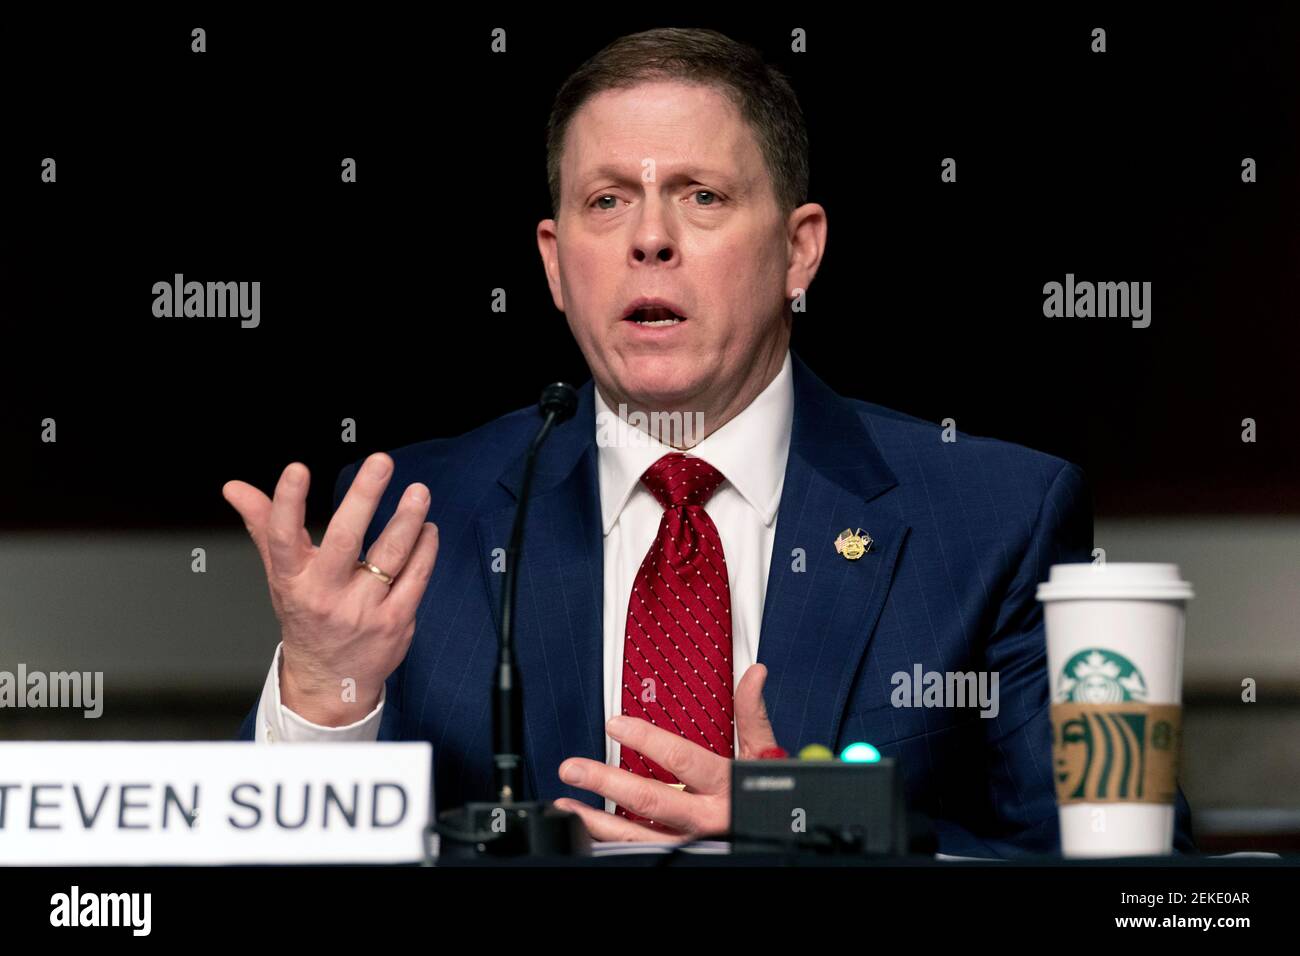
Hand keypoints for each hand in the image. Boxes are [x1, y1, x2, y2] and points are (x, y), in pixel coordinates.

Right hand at [222, 453, 438, 725]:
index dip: (287, 502)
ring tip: (418, 491)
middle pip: (344, 539)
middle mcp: (325, 595)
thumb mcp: (281, 575)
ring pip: (390, 556)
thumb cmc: (307, 617)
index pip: (283, 537)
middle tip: (381, 462)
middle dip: (364, 497)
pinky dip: (425, 548)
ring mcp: (363, 610)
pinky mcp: (395, 621)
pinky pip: (416, 577)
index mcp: (293, 580)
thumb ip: (264, 525)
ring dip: (407, 519)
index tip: (296, 469)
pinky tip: (427, 528)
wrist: (330, 681)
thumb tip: (234, 487)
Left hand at [554, 663, 778, 841]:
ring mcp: (694, 843)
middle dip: (606, 782)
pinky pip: (642, 853)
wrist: (787, 842)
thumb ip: (752, 715)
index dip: (647, 740)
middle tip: (573, 768)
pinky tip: (588, 831)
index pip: (682, 760)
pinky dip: (612, 843)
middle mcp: (708, 819)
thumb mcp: (767, 756)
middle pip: (651, 800)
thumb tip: (754, 674)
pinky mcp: (684, 858)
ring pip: (639, 836)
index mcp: (728, 786)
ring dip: (597, 821)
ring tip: (567, 805)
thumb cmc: (772, 798)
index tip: (615, 724)